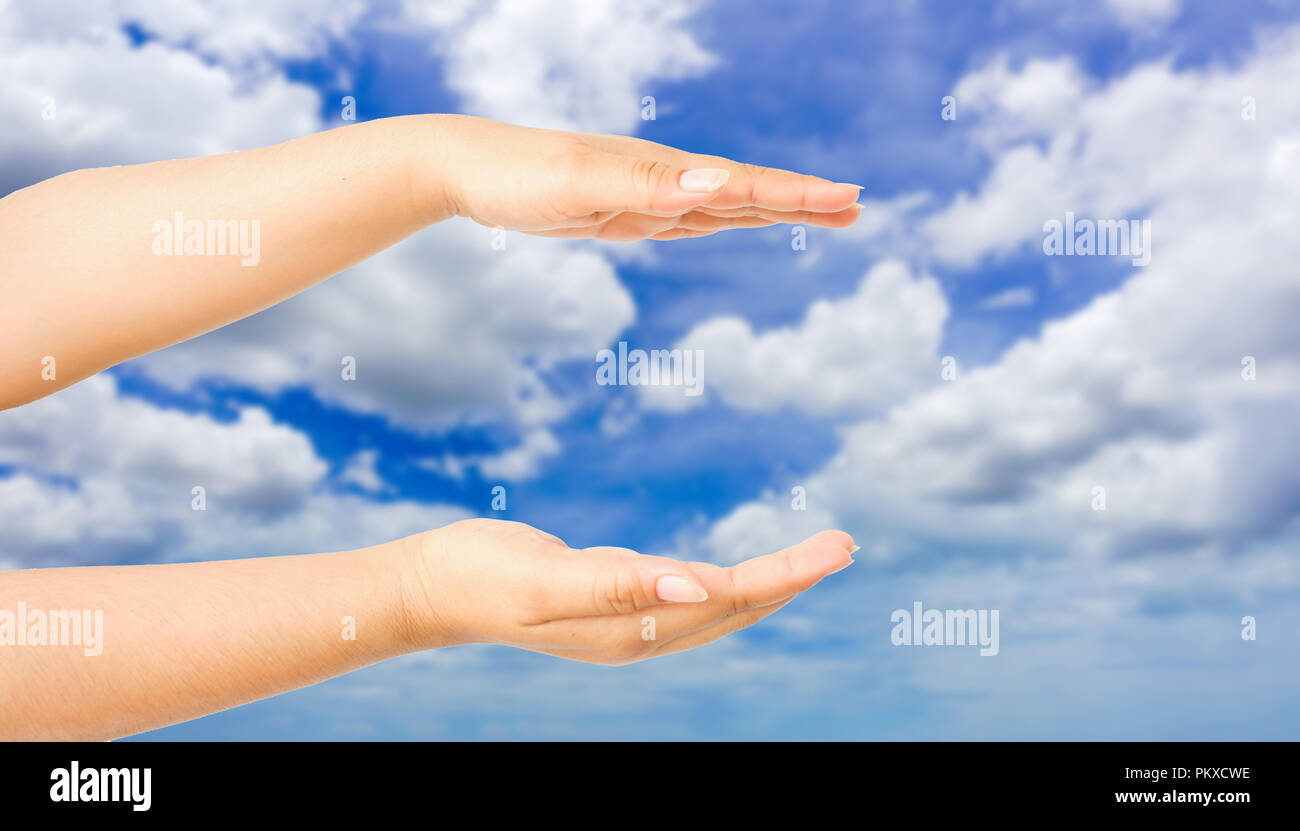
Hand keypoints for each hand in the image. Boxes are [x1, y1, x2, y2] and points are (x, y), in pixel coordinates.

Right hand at [402, 518, 855, 663]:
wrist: (434, 588)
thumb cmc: (481, 576)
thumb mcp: (546, 579)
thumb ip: (618, 585)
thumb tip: (697, 587)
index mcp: (634, 630)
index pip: (729, 600)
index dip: (786, 575)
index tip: (835, 548)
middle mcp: (641, 635)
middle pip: (737, 609)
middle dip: (794, 578)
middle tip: (845, 544)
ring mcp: (630, 625)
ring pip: (720, 608)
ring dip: (770, 583)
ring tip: (813, 556)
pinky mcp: (616, 606)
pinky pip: (691, 599)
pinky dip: (728, 584)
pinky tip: (737, 576)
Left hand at [427, 114, 863, 240]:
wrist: (468, 170)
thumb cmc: (516, 176)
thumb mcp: (577, 182)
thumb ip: (646, 183)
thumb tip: (715, 182)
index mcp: (662, 172)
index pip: (745, 184)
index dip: (799, 195)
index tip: (852, 198)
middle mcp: (664, 178)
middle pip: (748, 190)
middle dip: (802, 200)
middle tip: (858, 207)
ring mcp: (647, 193)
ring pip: (725, 202)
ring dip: (773, 207)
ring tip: (821, 213)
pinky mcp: (625, 209)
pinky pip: (690, 217)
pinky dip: (724, 216)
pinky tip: (734, 214)